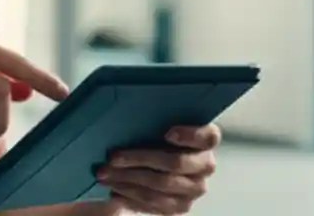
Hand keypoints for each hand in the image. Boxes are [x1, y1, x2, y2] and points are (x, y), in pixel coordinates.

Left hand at [97, 124, 220, 214]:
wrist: (157, 165)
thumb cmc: (155, 137)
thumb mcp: (158, 123)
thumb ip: (155, 118)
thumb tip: (130, 108)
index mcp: (206, 141)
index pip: (208, 136)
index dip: (190, 135)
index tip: (167, 133)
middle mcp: (205, 166)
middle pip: (175, 163)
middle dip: (139, 159)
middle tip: (113, 156)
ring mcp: (195, 189)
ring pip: (161, 185)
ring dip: (128, 178)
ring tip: (105, 173)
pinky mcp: (181, 206)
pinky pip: (154, 203)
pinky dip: (130, 194)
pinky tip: (114, 187)